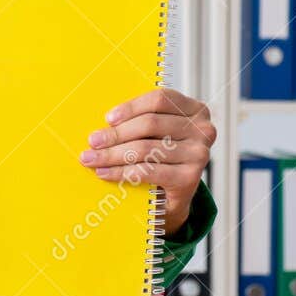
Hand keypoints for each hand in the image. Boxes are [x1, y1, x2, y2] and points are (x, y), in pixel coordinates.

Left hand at [79, 88, 214, 235]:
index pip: (160, 100)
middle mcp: (203, 129)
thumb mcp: (157, 133)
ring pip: (146, 148)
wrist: (174, 195)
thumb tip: (104, 121)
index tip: (108, 119)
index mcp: (195, 109)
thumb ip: (140, 120)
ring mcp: (199, 154)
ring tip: (92, 159)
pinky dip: (121, 172)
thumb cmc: (162, 157)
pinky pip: (147, 171)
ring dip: (113, 154)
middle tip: (93, 141)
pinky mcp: (190, 178)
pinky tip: (105, 173)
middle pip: (151, 124)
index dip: (131, 107)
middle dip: (116, 134)